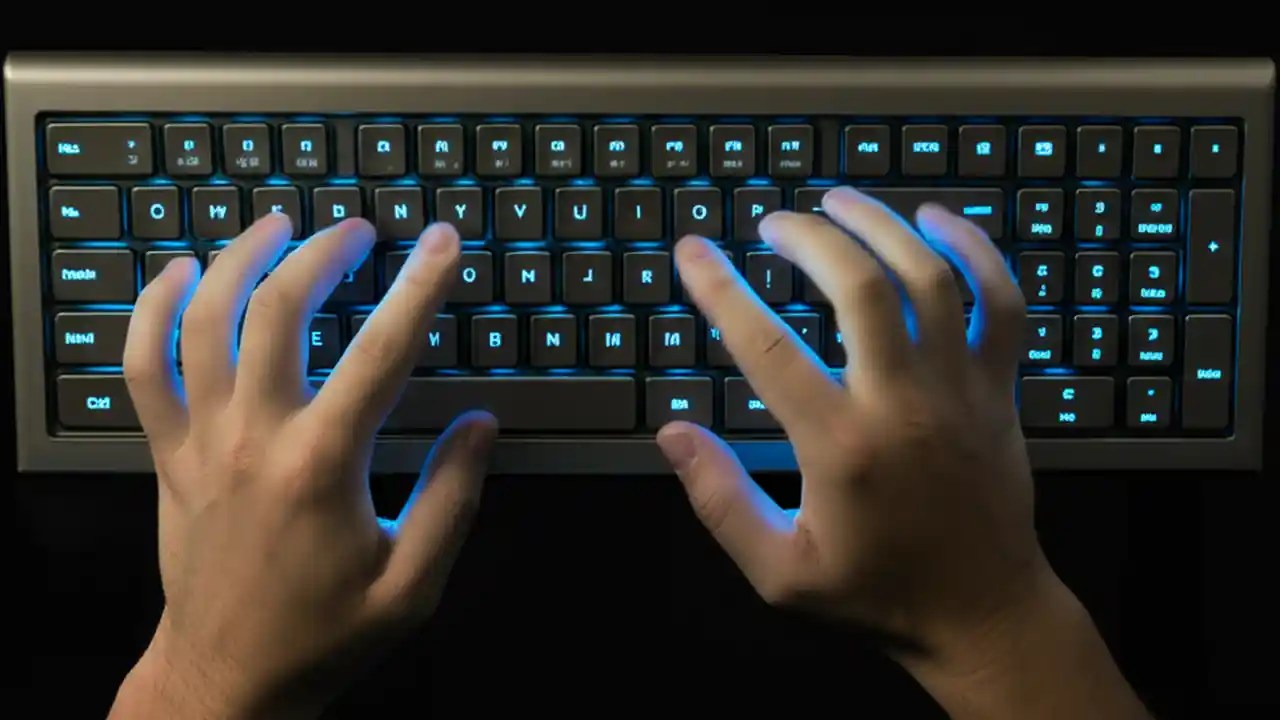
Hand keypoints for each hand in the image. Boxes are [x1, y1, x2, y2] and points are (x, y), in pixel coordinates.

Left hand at [110, 215, 494, 718]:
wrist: (229, 680)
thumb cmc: (325, 635)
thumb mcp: (414, 583)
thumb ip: (452, 498)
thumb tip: (479, 424)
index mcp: (323, 466)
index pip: (382, 352)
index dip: (419, 286)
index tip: (441, 241)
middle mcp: (256, 439)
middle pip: (280, 310)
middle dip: (326, 253)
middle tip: (360, 229)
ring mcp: (202, 441)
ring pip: (205, 320)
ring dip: (240, 259)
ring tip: (278, 226)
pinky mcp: (168, 454)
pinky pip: (142, 366)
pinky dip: (151, 311)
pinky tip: (178, 275)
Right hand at [659, 187, 1148, 717]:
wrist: (983, 616)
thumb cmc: (876, 595)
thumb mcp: (780, 572)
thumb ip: (721, 501)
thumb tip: (672, 434)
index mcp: (841, 447)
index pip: (768, 346)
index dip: (721, 289)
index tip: (694, 251)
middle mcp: (903, 404)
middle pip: (860, 287)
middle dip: (810, 238)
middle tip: (774, 222)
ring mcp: (961, 390)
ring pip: (930, 279)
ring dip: (882, 226)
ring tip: (839, 200)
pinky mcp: (1000, 389)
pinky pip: (1000, 302)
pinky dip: (976, 251)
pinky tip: (938, 222)